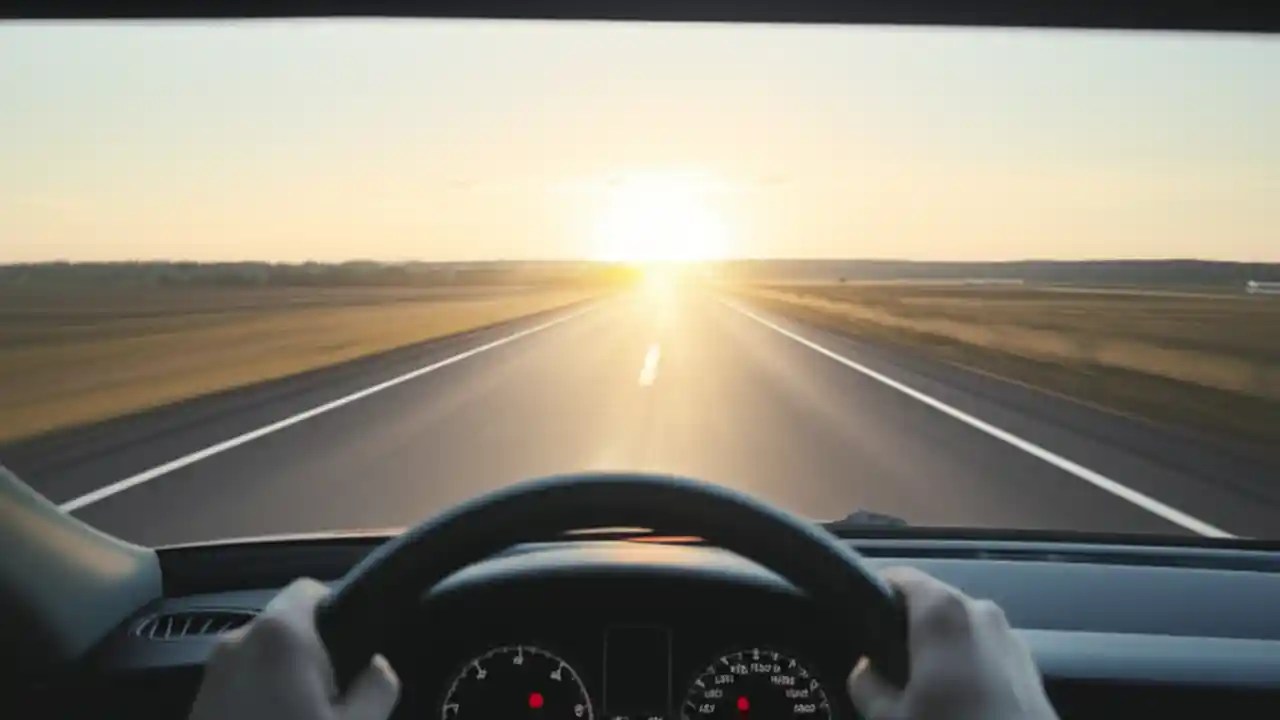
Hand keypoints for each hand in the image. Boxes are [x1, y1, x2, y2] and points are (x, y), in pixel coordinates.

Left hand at [189, 578, 399, 719]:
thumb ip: (376, 689)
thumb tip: (378, 668)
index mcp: (280, 634)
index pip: (312, 589)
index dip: (339, 610)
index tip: (357, 649)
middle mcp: (240, 641)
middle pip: (290, 627)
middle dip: (318, 655)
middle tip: (339, 698)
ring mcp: (213, 673)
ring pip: (266, 659)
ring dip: (290, 680)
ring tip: (309, 719)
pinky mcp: (199, 704)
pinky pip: (245, 683)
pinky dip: (265, 698)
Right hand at [847, 567, 1056, 719]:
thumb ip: (867, 685)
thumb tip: (865, 671)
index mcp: (942, 610)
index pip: (898, 577)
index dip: (874, 596)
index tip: (860, 627)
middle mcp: (980, 611)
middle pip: (930, 604)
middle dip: (907, 630)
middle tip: (887, 669)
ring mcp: (1011, 637)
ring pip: (959, 630)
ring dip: (939, 651)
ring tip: (924, 691)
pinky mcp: (1030, 666)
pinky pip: (984, 653)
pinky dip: (967, 667)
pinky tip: (958, 703)